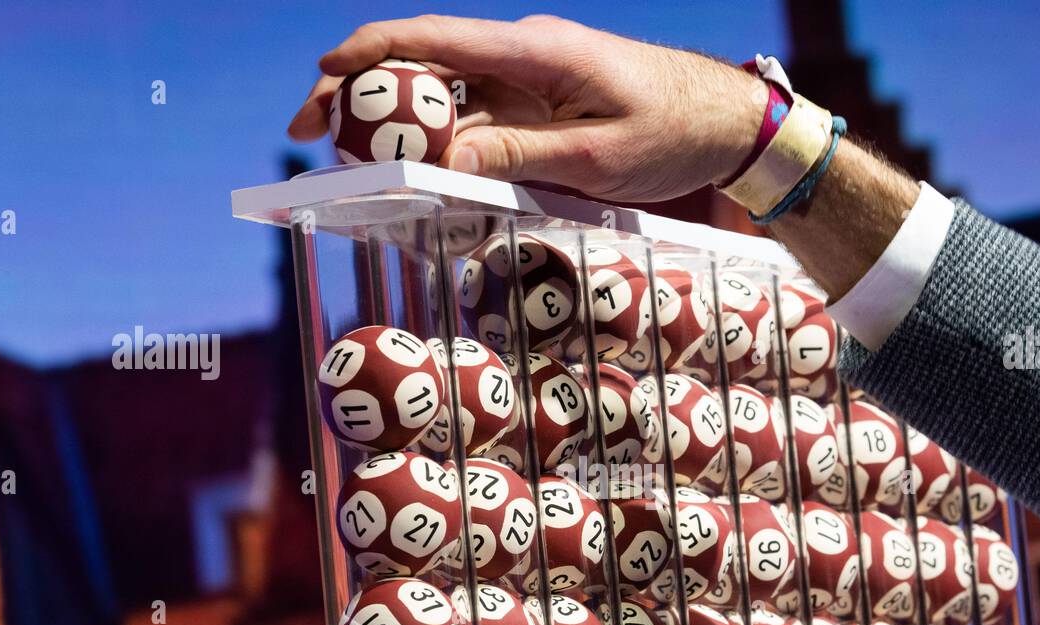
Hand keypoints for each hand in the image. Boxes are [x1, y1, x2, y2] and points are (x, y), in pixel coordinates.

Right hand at [288, 14, 766, 201]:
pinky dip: (441, 141)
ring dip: (396, 125)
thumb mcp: (594, 158)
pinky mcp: (539, 103)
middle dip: (363, 95)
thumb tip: (441, 163)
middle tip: (316, 137)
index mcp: (534, 51)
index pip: (433, 39)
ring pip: (445, 94)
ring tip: (353, 162)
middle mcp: (523, 55)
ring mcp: (529, 78)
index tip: (322, 78)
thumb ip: (517, 156)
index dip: (369, 54)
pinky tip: (417, 169)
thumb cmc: (671, 133)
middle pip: (424, 64)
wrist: (724, 123)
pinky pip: (477, 117)